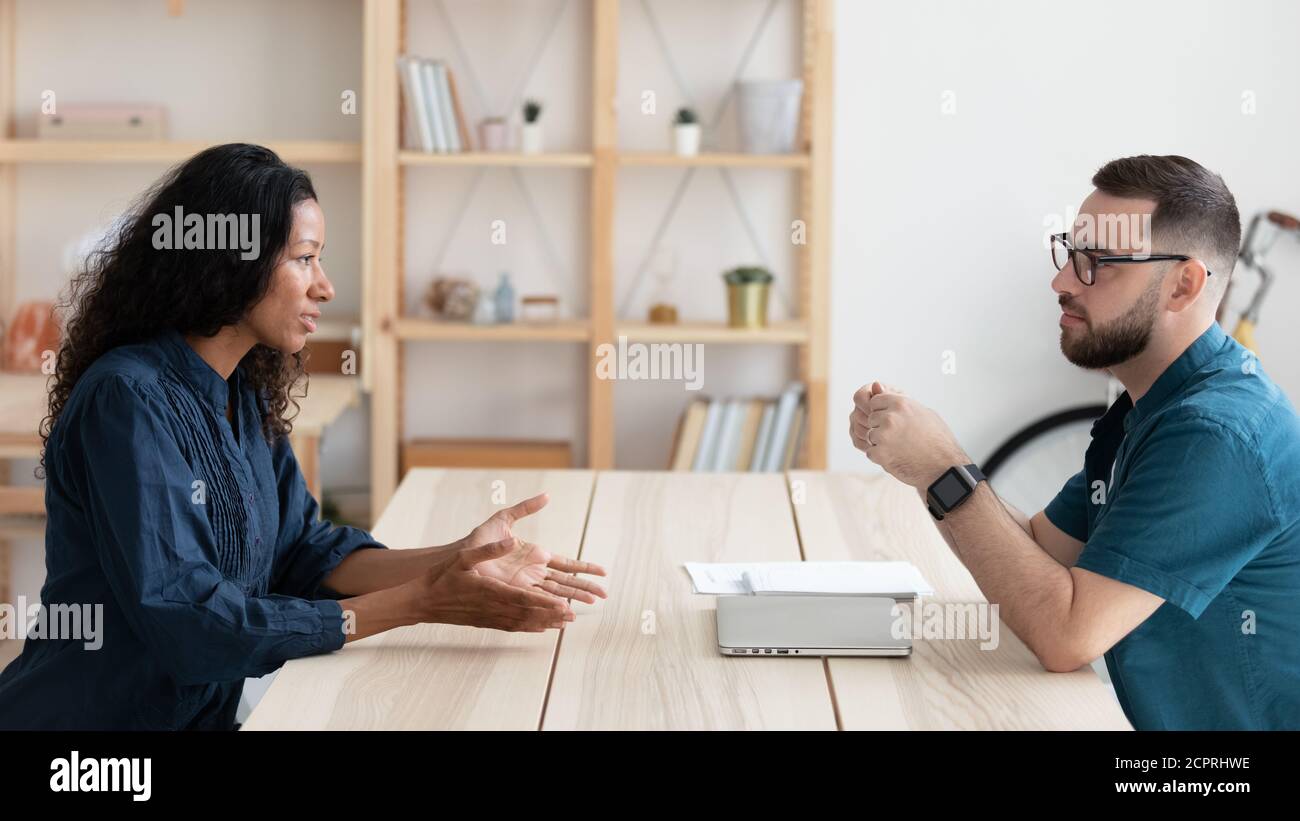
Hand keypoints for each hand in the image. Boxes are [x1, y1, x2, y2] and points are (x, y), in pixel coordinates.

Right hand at [410, 539, 575, 632]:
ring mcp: (489, 617)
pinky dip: (528, 628)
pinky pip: (511, 627)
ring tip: (564, 624)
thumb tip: (512, 541)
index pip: (523, 598)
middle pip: (528, 613)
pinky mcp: (484, 622)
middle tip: (573, 616)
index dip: (545, 603)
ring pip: (522, 623)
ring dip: (544, 623)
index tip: (563, 604)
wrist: (422, 601)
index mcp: (490, 590)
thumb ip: (490, 550)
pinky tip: (540, 629)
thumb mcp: (464, 556)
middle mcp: (492, 607)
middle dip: (551, 615)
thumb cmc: (442, 577)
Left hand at [463, 493, 607, 603]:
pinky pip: (536, 603)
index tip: (602, 571)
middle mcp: (533, 572)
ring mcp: (524, 585)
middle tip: (605, 593)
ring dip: (573, 599)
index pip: (566, 563)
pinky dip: (551, 609)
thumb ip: (525, 508)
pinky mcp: (513, 594)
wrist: (456, 557)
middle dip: (586, 587)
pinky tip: (563, 616)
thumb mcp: (503, 519)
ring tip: (592, 604)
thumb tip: (547, 496)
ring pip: (555, 594)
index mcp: (535, 555)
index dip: (584, 567)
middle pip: (566, 581)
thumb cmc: (477, 540)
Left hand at [849, 381, 969, 488]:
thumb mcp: (924, 413)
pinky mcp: (880, 453)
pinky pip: (871, 452)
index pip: (875, 401)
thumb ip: (900, 402)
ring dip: (880, 443)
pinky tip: (897, 457)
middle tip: (900, 438)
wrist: (944, 467)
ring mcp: (884, 435)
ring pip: (870, 435)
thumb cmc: (938, 440)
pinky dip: (881, 457)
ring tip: (901, 448)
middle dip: (881, 428)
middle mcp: (890, 417)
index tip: (894, 422)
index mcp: (900, 403)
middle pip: (871, 418)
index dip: (883, 412)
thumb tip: (877, 386)